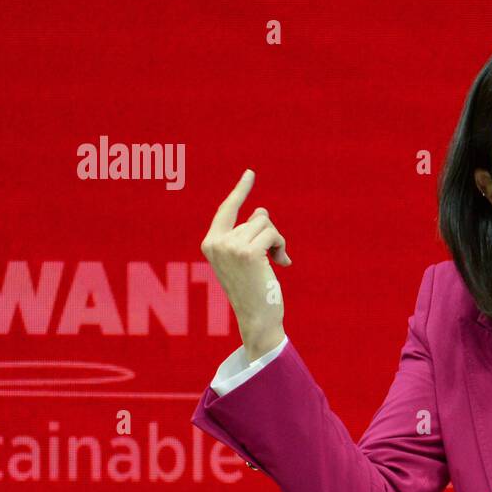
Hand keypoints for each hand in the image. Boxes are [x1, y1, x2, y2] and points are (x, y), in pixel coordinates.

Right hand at [200, 169, 290, 359]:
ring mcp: (230, 246)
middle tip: (272, 259)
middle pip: (256, 217)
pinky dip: (281, 246)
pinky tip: (281, 264)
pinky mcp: (247, 252)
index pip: (227, 209)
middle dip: (270, 235)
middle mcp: (216, 242)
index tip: (250, 173)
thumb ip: (248, 234)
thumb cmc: (254, 290)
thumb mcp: (247, 258)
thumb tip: (261, 211)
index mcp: (210, 243)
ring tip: (275, 263)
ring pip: (266, 224)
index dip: (241, 191)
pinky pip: (273, 234)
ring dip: (277, 242)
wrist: (257, 317)